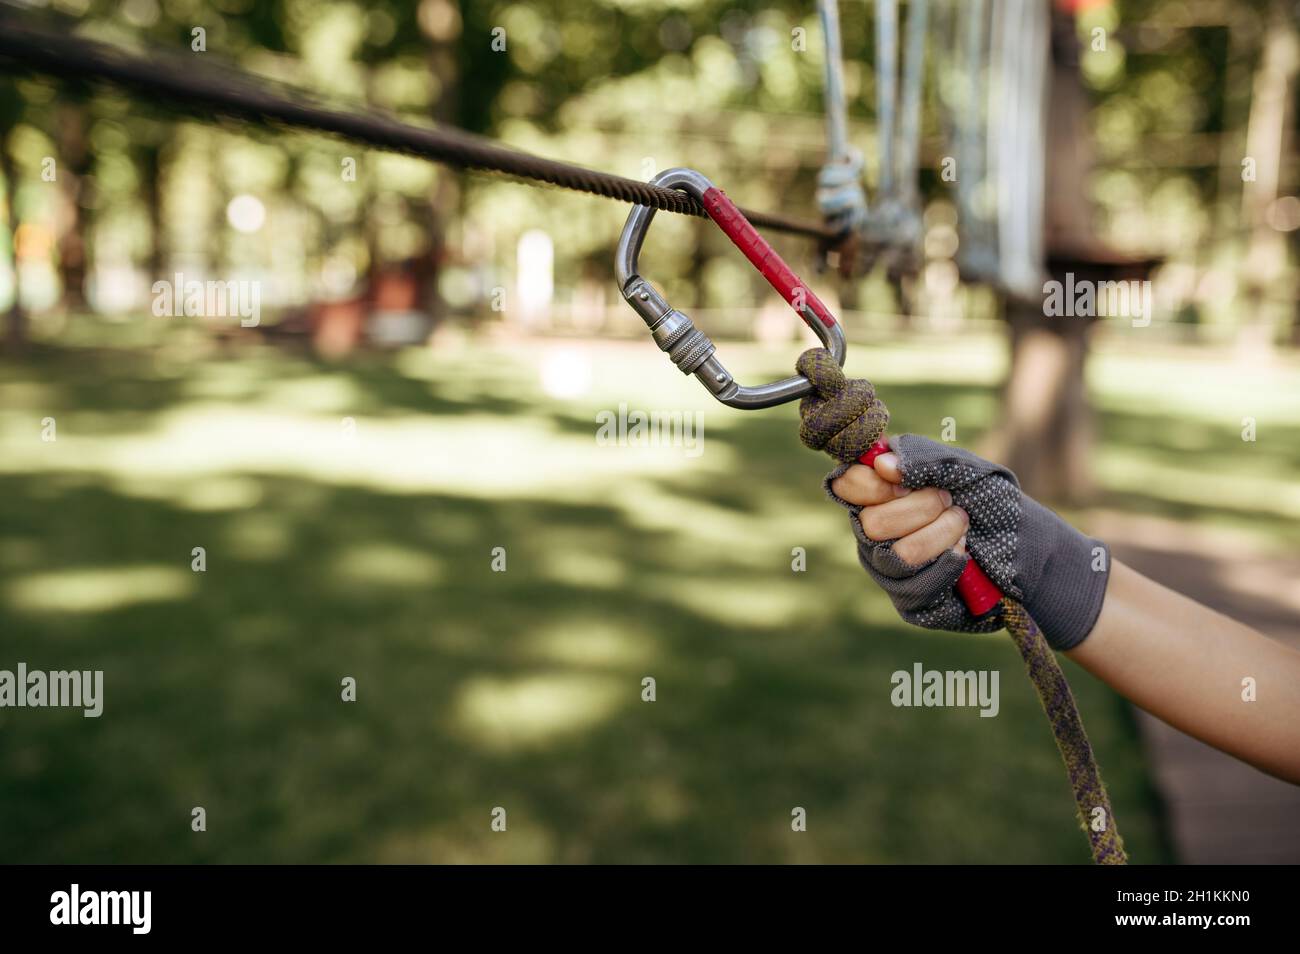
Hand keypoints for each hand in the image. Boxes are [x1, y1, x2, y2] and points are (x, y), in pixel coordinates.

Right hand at [821, 434, 1110, 648]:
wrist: (1030, 549)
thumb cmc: (992, 502)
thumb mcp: (964, 467)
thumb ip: (925, 459)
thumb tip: (883, 463)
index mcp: (879, 495)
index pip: (847, 486)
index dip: (868, 483)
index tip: (903, 479)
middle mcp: (875, 535)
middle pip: (871, 523)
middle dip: (919, 508)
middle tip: (951, 502)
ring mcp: (890, 572)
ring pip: (895, 556)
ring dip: (938, 536)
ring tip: (964, 526)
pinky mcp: (911, 604)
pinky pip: (917, 588)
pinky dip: (948, 566)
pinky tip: (965, 555)